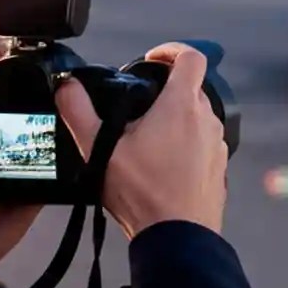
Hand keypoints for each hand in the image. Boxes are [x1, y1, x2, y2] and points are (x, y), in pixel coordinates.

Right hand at [56, 43, 227, 238]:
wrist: (178, 238)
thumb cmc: (142, 192)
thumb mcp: (100, 149)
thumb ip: (78, 111)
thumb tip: (67, 85)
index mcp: (181, 105)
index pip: (191, 57)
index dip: (172, 50)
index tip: (151, 60)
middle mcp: (207, 120)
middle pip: (191, 89)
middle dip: (165, 92)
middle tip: (138, 108)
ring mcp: (218, 146)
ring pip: (198, 119)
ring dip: (176, 121)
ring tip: (147, 142)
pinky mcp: (220, 169)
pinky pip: (203, 146)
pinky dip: (186, 146)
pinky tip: (163, 167)